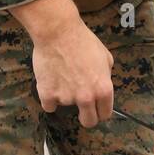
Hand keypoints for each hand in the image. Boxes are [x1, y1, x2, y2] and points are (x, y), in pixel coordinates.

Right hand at [14, 0, 114, 127]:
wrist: (58, 32)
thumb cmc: (83, 40)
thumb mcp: (105, 57)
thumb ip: (105, 76)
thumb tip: (102, 85)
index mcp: (104, 90)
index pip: (105, 114)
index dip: (100, 112)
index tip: (96, 109)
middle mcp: (87, 98)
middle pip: (88, 122)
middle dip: (86, 117)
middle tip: (81, 108)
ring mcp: (66, 98)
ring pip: (66, 108)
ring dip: (65, 97)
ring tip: (62, 76)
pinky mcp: (47, 95)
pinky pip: (49, 106)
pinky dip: (49, 98)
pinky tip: (50, 83)